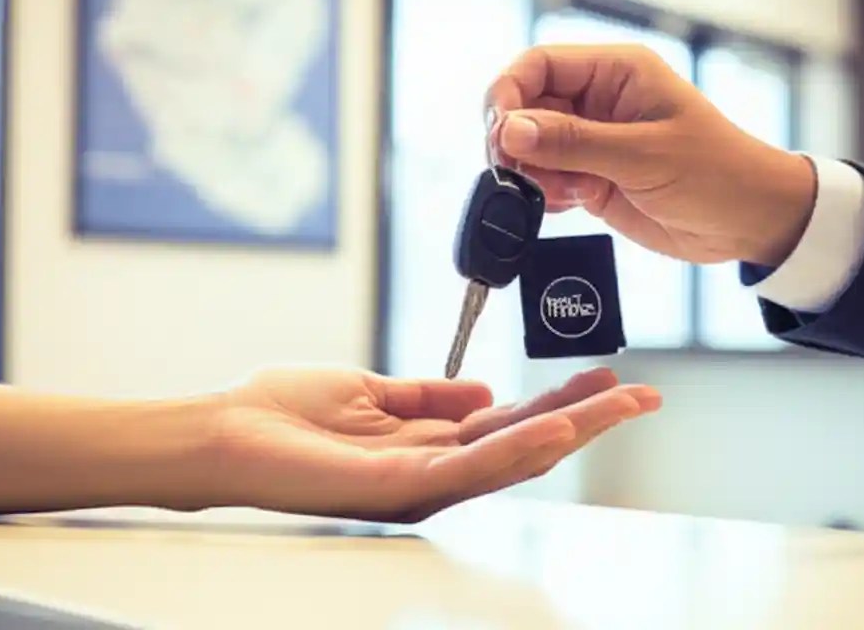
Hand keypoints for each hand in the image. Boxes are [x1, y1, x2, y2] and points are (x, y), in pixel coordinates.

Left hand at [201, 367, 659, 522]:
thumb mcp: (369, 391)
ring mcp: (415, 484)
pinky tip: (552, 430)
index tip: (606, 377)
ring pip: (508, 461)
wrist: (221, 432)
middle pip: (523, 445)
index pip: (509, 426)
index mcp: (426, 447)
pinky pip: (464, 469)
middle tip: (641, 395)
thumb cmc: (280, 415)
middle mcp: (430, 472)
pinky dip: (513, 451)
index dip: (561, 403)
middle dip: (585, 419)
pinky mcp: (392, 487)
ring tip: (617, 404)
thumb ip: (427, 396)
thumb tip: (484, 392)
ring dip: (567, 431)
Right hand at [485, 44, 816, 265]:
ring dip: (529, 174)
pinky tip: (566, 205)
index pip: (539, 64)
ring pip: (530, 149)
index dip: (509, 92)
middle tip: (515, 172)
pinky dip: (543, 196)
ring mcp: (593, 142)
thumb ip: (574, 142)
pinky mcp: (592, 180)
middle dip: (514, 140)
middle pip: (526, 108)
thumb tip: (510, 130)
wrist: (751, 224)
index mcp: (616, 72)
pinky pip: (546, 181)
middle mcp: (598, 102)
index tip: (499, 130)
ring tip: (557, 194)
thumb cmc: (717, 173)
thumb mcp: (643, 155)